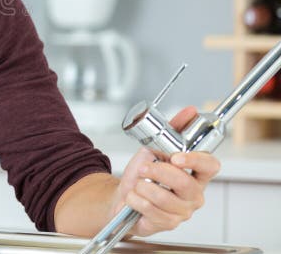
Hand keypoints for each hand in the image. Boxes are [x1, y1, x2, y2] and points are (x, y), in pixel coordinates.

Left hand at [113, 106, 220, 236]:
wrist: (123, 195)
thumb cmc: (142, 174)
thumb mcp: (154, 147)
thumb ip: (173, 129)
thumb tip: (190, 111)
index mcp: (196, 174)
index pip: (210, 166)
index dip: (196, 160)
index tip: (176, 156)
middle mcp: (193, 194)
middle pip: (184, 183)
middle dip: (158, 172)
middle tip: (144, 168)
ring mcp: (182, 211)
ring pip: (164, 198)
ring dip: (143, 187)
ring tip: (137, 184)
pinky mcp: (167, 223)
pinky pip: (151, 211)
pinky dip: (136, 200)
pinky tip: (134, 197)